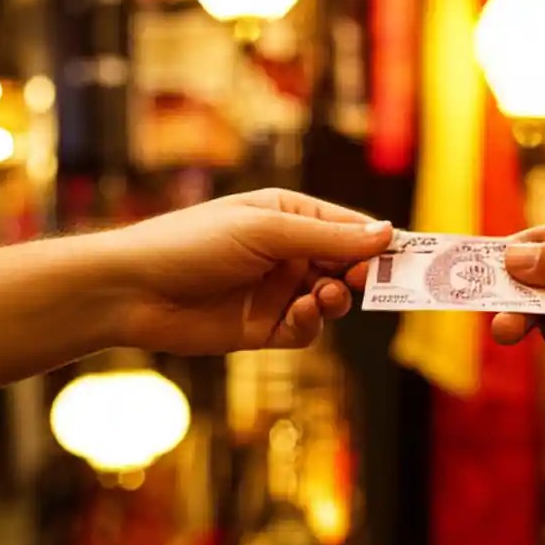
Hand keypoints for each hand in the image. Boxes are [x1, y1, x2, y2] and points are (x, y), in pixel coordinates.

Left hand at [106, 189, 391, 353]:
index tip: (412, 255)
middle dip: (364, 273)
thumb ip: (328, 236)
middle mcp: (287, 252)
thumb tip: (387, 233)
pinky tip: (302, 314)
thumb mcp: (267, 231)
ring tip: (328, 295)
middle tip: (374, 281)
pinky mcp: (264, 329)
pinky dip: (311, 323)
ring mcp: (276, 291)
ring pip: (331, 299)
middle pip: (346, 265)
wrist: (132, 290)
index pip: (350, 227)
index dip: (380, 241)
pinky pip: (305, 329)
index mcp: (289, 215)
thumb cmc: (193, 243)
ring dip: (336, 298)